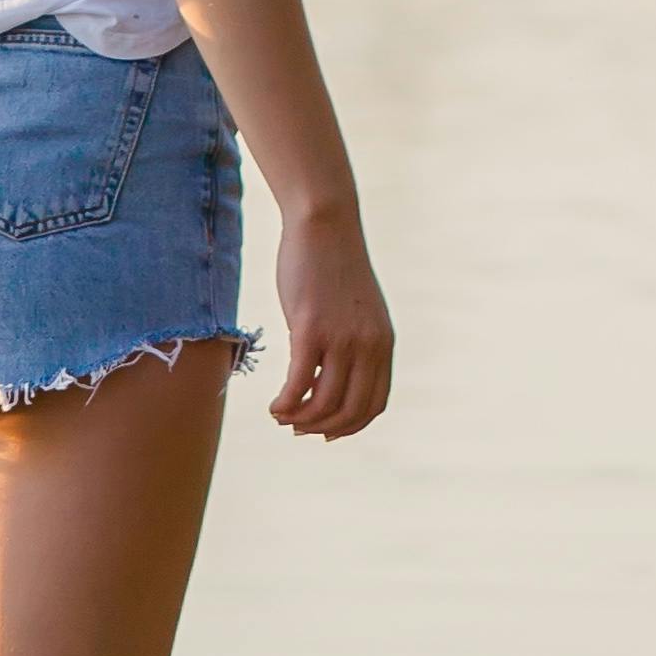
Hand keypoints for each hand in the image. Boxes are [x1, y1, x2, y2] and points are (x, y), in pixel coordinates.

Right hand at [270, 206, 394, 440]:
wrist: (324, 224)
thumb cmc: (332, 265)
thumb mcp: (355, 310)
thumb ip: (353, 342)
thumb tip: (328, 377)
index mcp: (382, 344)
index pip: (373, 405)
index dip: (349, 426)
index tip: (324, 430)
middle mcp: (367, 346)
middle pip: (349, 411)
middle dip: (321, 428)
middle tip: (297, 427)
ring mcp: (341, 339)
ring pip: (324, 404)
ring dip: (300, 420)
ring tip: (281, 415)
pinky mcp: (310, 330)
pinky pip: (299, 385)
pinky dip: (285, 404)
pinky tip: (273, 406)